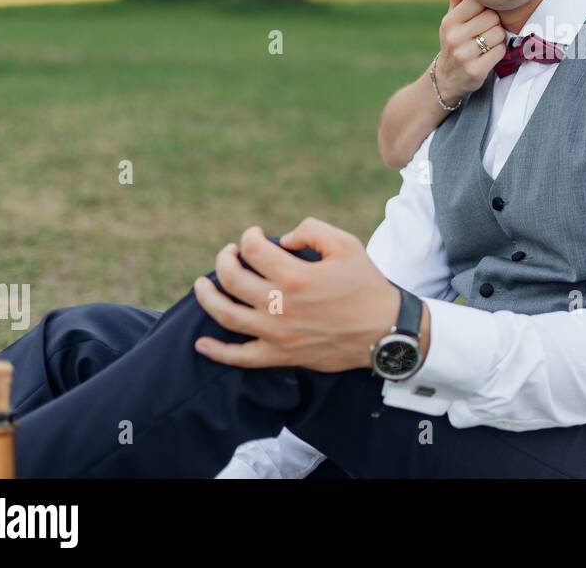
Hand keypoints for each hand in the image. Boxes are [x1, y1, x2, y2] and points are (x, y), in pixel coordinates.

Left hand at [192, 219, 399, 372]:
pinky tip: (202, 343)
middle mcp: (279, 305)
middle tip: (229, 254)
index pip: (252, 249)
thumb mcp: (346, 244)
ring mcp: (277, 333)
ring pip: (226, 315)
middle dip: (225, 259)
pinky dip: (217, 352)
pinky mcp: (280, 355)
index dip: (248, 236)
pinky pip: (240, 357)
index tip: (254, 234)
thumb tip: (281, 239)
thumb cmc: (365, 284)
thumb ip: (311, 230)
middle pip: (231, 278)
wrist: (384, 330)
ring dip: (207, 297)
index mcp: (295, 275)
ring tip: (202, 285)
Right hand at [435, 0, 506, 102]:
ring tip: (486, 44)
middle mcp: (454, 36)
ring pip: (498, 34)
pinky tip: (487, 56)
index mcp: (450, 20)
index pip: (480, 1)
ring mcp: (463, 54)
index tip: (484, 14)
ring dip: (498, 39)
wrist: (446, 78)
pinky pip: (500, 52)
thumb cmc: (455, 41)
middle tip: (485, 33)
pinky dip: (499, 53)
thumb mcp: (452, 19)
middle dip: (494, 25)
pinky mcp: (475, 70)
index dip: (488, 6)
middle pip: (493, 18)